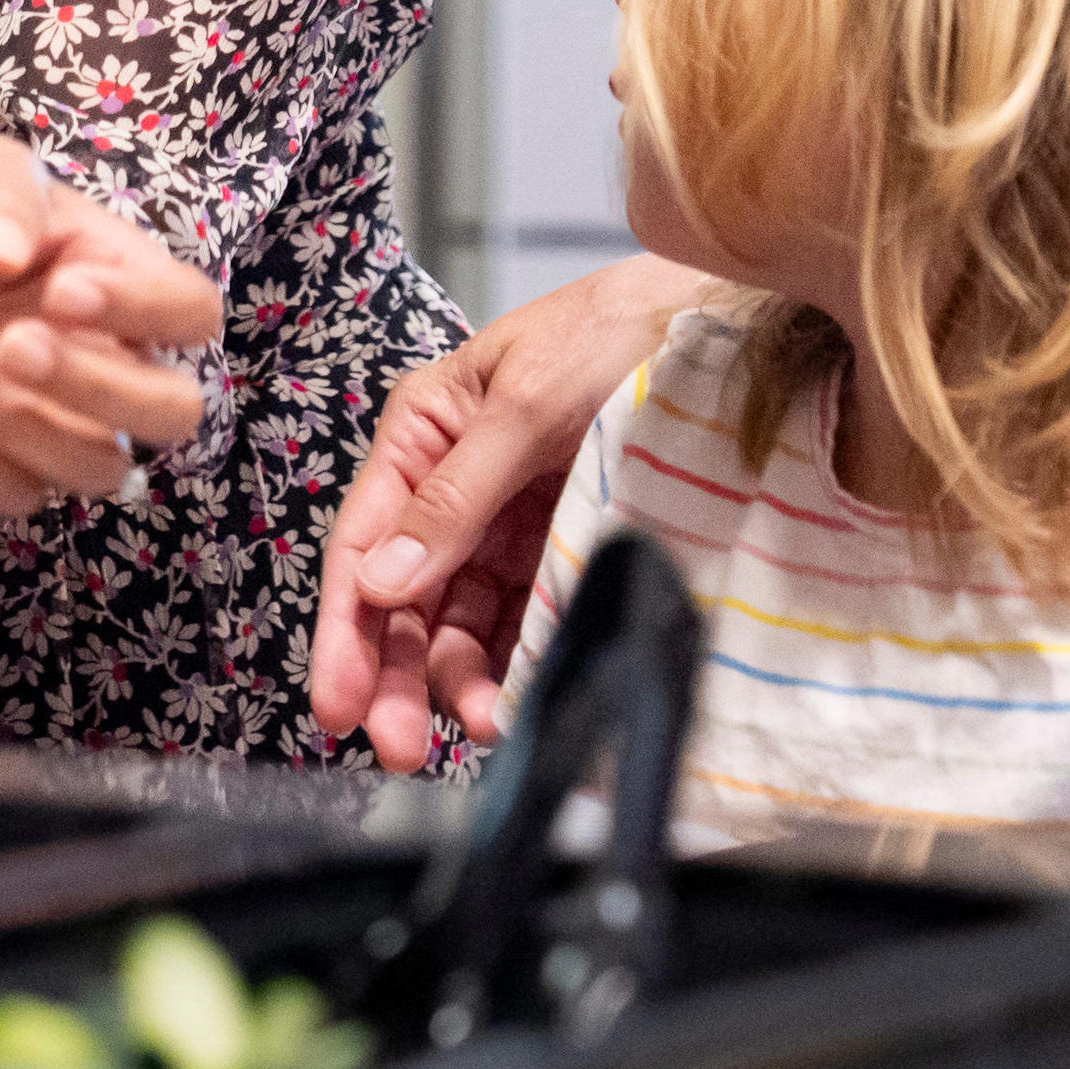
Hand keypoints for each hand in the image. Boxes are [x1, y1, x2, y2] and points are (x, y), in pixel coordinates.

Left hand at [0, 135, 222, 518]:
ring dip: (25, 428)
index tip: (61, 287)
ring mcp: (79, 426)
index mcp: (137, 284)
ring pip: (102, 470)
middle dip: (95, 387)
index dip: (144, 310)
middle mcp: (127, 365)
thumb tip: (0, 254)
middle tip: (11, 341)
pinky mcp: (22, 465)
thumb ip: (1, 189)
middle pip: (173, 412)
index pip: (192, 312)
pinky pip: (23, 495)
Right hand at [306, 254, 710, 768]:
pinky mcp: (566, 548)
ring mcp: (511, 522)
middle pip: (405, 597)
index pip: (362, 542)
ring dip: (460, 679)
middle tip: (397, 745)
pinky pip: (527, 619)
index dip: (345, 629)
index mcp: (423, 433)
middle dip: (396, 673)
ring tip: (485, 725)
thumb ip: (454, 496)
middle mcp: (455, 484)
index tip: (340, 706)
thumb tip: (381, 579)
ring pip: (462, 621)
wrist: (730, 323)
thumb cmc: (618, 329)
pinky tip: (519, 699)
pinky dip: (517, 663)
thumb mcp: (526, 406)